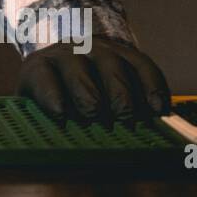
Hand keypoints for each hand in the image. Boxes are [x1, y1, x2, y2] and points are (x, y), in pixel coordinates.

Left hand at [16, 36, 170, 126]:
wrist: (71, 56)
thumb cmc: (53, 90)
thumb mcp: (37, 101)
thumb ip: (41, 119)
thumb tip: (49, 147)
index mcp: (41, 67)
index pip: (43, 79)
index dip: (52, 97)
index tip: (61, 115)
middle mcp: (70, 53)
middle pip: (79, 73)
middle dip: (90, 100)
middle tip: (101, 122)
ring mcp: (100, 50)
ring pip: (113, 68)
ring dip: (122, 96)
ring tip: (129, 119)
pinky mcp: (127, 52)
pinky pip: (143, 66)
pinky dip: (153, 87)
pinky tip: (159, 109)